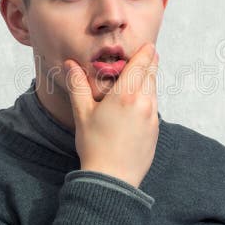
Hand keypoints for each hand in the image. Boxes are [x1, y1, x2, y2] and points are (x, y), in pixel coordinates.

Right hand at [63, 42, 159, 188]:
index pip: (143, 63)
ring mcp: (152, 117)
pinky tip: (136, 103)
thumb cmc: (94, 145)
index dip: (145, 51)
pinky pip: (154, 106)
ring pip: (154, 90)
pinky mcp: (155, 130)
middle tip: (144, 55)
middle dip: (148, 63)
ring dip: (148, 80)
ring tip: (138, 77)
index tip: (145, 44)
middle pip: (152, 74)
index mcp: (127, 94)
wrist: (112, 179)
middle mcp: (145, 102)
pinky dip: (148, 98)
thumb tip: (70, 64)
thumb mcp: (83, 113)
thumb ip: (78, 85)